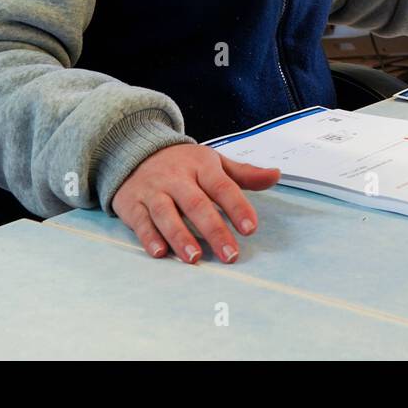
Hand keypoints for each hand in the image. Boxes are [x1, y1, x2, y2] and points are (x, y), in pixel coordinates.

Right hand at [112, 143, 279, 264]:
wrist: (135, 149)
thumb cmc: (183, 163)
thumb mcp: (213, 162)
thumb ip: (244, 173)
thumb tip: (275, 175)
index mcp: (201, 166)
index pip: (222, 186)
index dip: (237, 207)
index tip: (250, 228)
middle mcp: (176, 178)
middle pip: (197, 204)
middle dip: (214, 230)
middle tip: (230, 255)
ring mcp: (153, 190)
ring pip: (167, 214)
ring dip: (181, 237)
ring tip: (195, 258)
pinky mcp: (131, 203)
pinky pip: (140, 221)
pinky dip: (149, 237)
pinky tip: (160, 252)